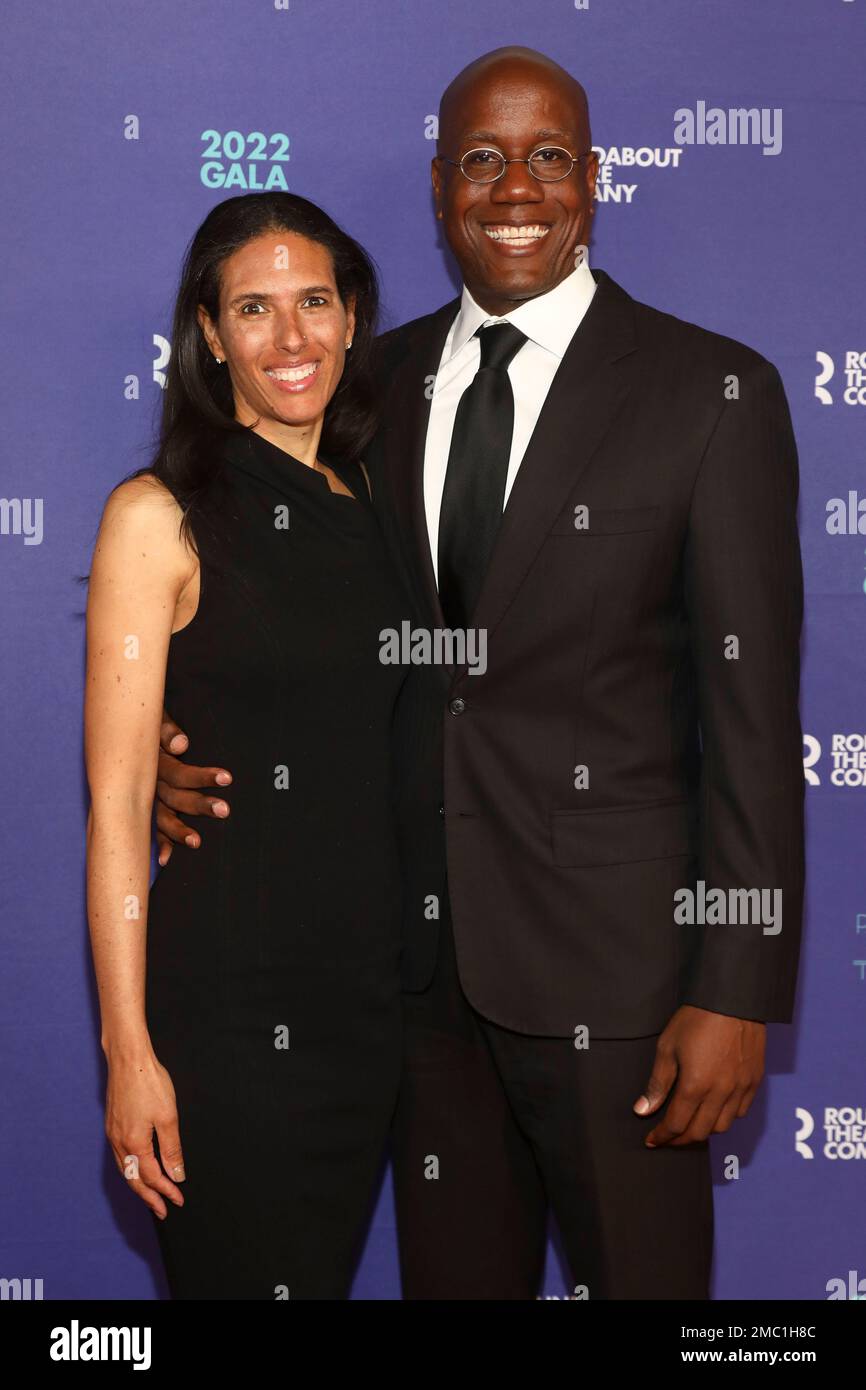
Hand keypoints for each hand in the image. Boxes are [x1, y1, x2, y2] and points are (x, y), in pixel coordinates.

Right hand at [104, 1045, 185, 1219]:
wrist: (128, 1058)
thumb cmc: (149, 1083)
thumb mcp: (168, 1117)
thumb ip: (172, 1150)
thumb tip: (177, 1176)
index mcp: (134, 1143)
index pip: (152, 1177)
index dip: (166, 1191)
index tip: (178, 1201)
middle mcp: (119, 1142)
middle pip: (134, 1179)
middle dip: (149, 1197)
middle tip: (163, 1211)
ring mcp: (113, 1133)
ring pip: (124, 1169)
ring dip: (139, 1185)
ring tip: (151, 1196)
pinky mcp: (112, 1124)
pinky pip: (119, 1156)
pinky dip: (130, 1169)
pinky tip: (137, 1168)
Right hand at [155, 709, 231, 865]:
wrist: (121, 735)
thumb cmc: (147, 727)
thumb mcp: (154, 722)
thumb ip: (167, 732)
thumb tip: (181, 744)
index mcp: (154, 763)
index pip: (180, 773)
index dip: (203, 776)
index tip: (228, 778)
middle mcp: (148, 784)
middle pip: (175, 798)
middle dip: (200, 805)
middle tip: (225, 810)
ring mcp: (144, 800)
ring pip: (161, 817)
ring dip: (178, 831)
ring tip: (197, 843)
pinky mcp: (141, 810)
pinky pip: (149, 830)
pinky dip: (158, 844)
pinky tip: (165, 861)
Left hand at [633, 1005, 764, 1146]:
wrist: (732, 999)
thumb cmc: (697, 1018)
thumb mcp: (668, 1047)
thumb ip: (657, 1083)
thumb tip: (643, 1110)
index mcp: (695, 1085)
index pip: (676, 1125)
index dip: (662, 1136)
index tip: (652, 1139)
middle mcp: (720, 1093)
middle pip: (700, 1132)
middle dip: (680, 1139)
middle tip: (668, 1136)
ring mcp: (740, 1088)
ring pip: (722, 1127)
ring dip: (704, 1130)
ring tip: (690, 1123)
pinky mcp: (754, 1081)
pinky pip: (741, 1112)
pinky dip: (726, 1117)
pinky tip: (715, 1109)